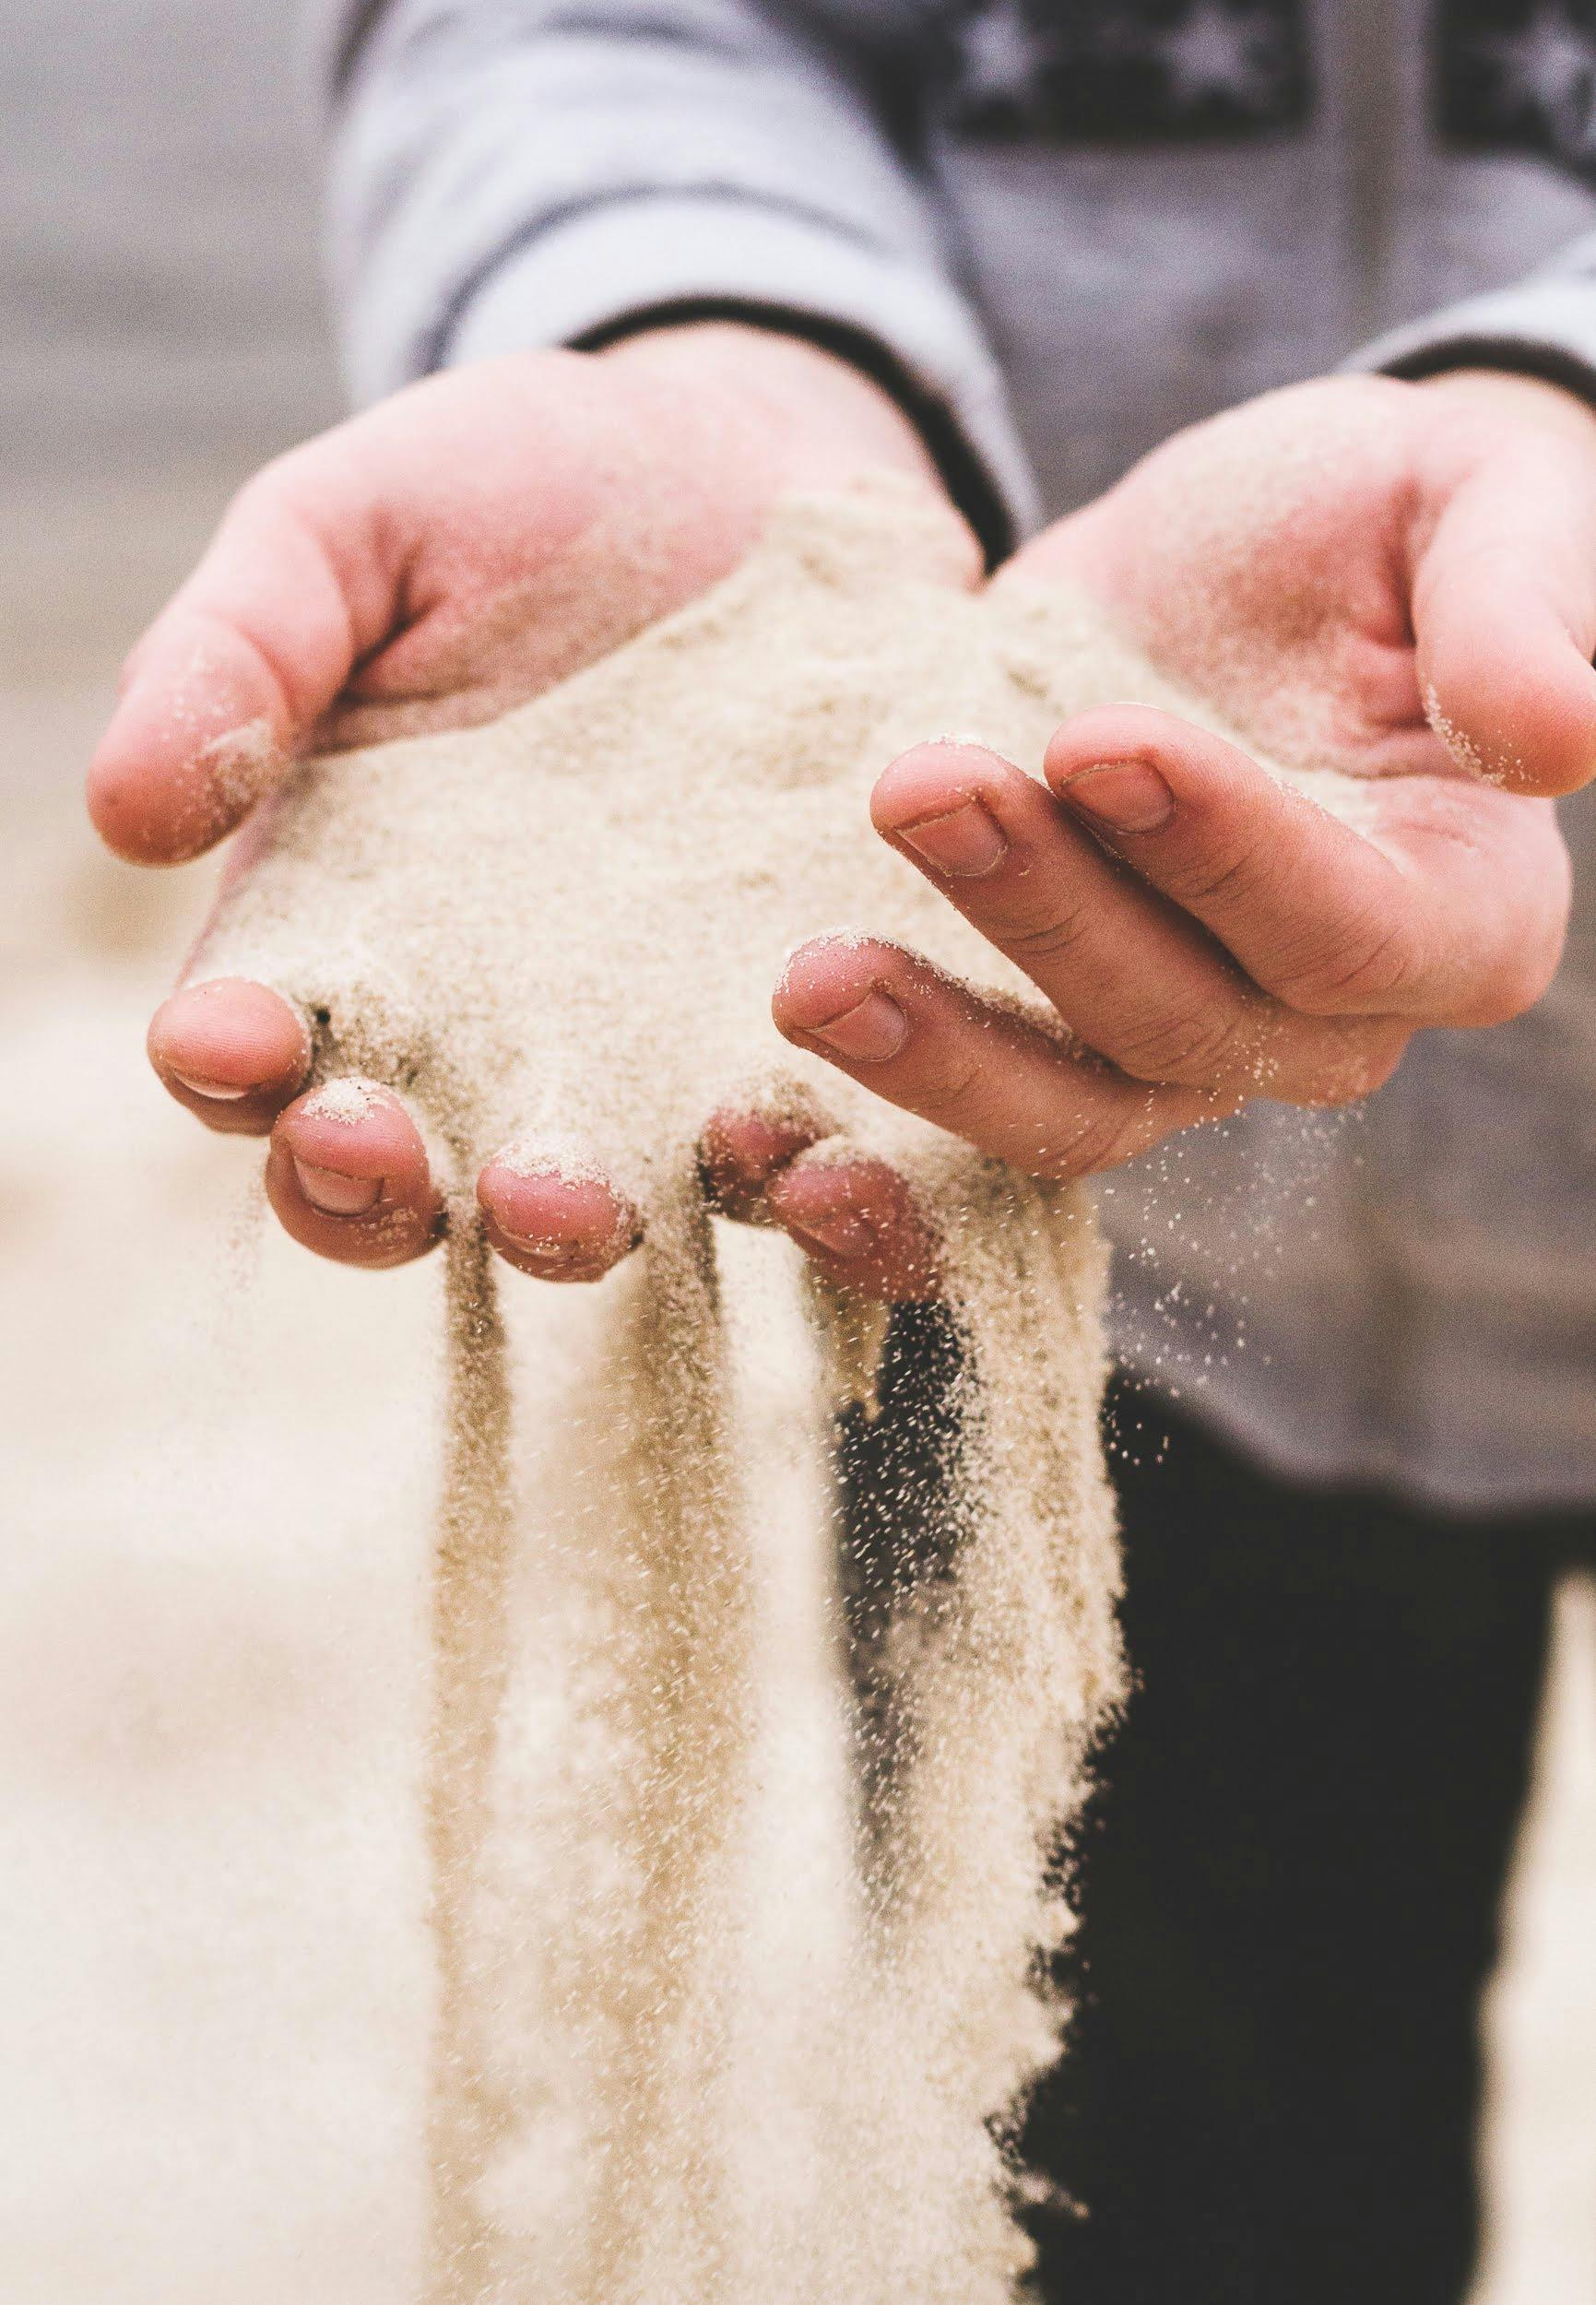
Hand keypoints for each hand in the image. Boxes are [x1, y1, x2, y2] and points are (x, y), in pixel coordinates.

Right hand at [88, 324, 952, 1280]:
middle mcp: (484, 1030)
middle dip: (375, 1193)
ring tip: (584, 1203)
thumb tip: (125, 811)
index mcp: (342, 926)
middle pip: (400, 1177)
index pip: (255, 1047)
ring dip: (572, 1227)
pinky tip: (807, 1164)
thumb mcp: (352, 529)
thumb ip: (239, 650)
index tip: (226, 1039)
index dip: (229, 1062)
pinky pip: (803, 1142)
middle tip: (390, 1158)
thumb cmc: (510, 490)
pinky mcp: (817, 1035)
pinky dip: (796, 1184)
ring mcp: (652, 1049)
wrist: (751, 460)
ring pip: (595, 1198)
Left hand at [774, 371, 1585, 1288]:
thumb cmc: (1373, 522)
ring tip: (810, 976)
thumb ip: (1523, 597)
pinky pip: (966, 1140)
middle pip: (1186, 1023)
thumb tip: (1564, 739)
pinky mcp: (1043, 1043)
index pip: (1350, 926)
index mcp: (1453, 905)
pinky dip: (872, 1157)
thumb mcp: (1463, 496)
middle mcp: (1321, 1017)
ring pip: (1067, 1112)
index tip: (1095, 734)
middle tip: (914, 782)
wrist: (1219, 569)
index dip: (1228, 851)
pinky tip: (751, 1124)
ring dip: (939, 1052)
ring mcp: (1174, 1051)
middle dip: (1042, 913)